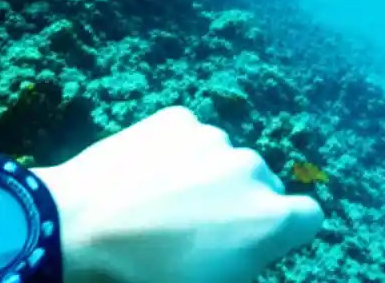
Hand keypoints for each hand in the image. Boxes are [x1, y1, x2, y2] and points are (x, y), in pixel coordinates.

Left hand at [33, 106, 322, 282]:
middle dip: (240, 202)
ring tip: (161, 204)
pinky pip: (189, 136)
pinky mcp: (178, 118)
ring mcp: (214, 138)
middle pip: (262, 184)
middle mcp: (252, 169)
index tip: (254, 242)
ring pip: (224, 158)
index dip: (285, 231)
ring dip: (207, 176)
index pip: (309, 216)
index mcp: (270, 219)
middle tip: (196, 230)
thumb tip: (241, 250)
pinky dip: (176, 152)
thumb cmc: (143, 278)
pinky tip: (145, 177)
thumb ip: (246, 263)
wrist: (75, 230)